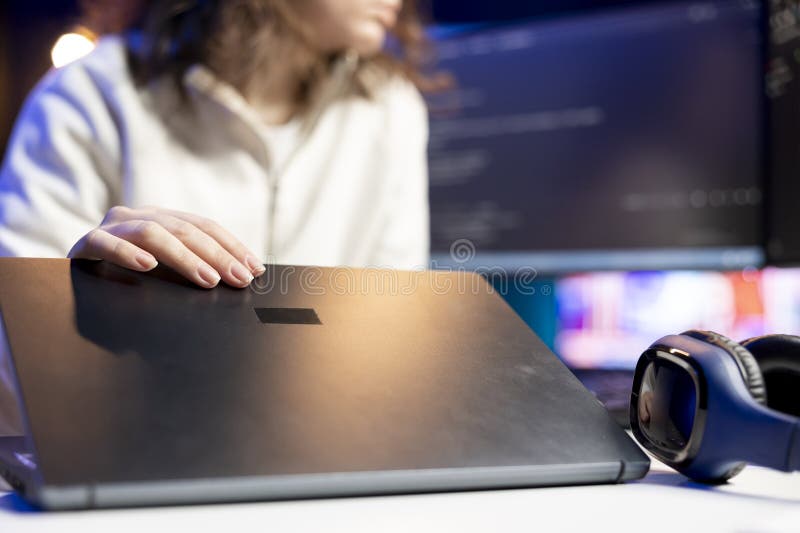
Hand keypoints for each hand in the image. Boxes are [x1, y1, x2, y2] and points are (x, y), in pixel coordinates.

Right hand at [68, 206, 265, 287]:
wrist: (74, 284)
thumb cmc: (128, 280)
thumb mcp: (166, 273)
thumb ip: (195, 269)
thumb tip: (242, 278)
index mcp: (160, 219)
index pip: (203, 227)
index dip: (231, 246)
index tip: (254, 268)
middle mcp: (137, 216)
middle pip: (184, 230)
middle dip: (216, 255)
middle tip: (238, 279)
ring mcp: (111, 227)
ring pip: (152, 233)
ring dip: (184, 258)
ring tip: (207, 279)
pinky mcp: (85, 244)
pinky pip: (106, 243)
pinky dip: (128, 253)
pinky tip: (147, 266)